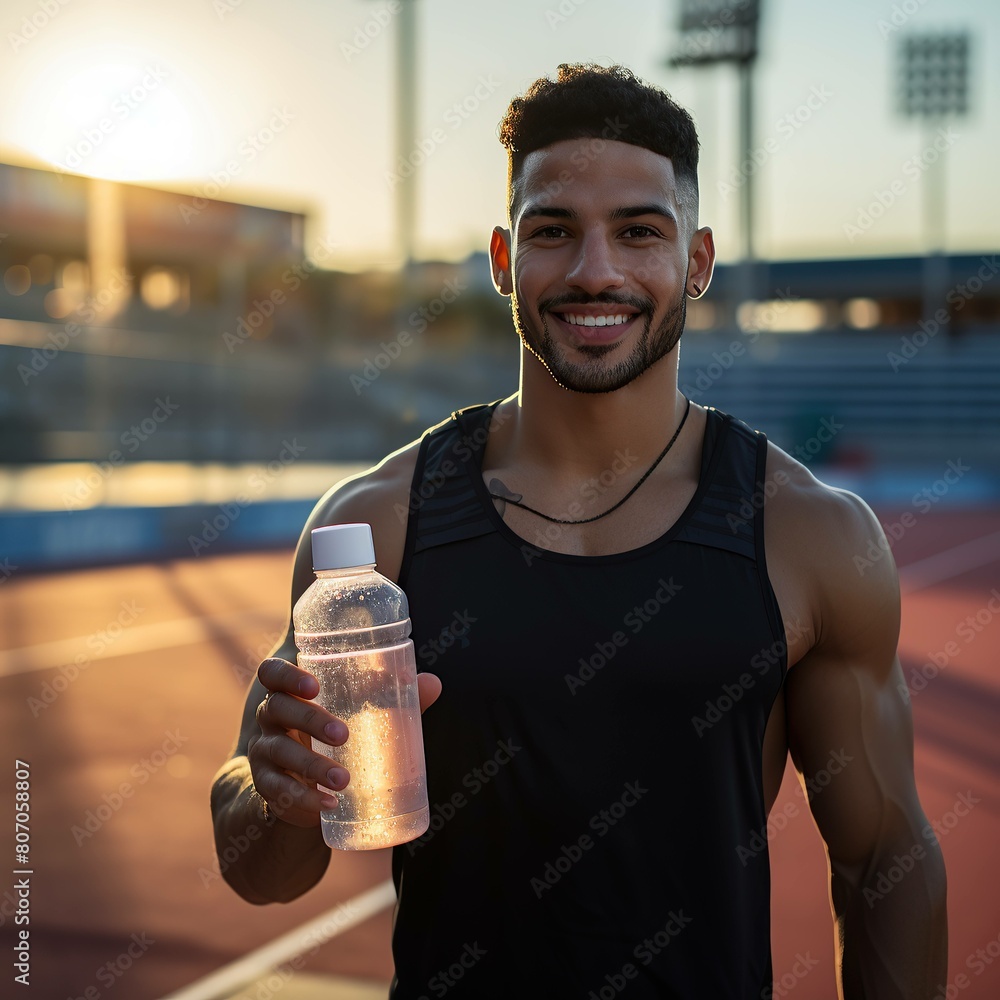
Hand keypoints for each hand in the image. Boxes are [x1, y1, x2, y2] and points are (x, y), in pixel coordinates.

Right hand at [248, 657, 441, 827]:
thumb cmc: (333, 735)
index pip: (272, 673)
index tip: (315, 686)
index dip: (287, 675)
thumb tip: (432, 683)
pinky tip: (328, 804)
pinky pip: (277, 790)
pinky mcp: (268, 785)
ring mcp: (265, 751)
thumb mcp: (356, 714)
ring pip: (279, 751)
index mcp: (290, 691)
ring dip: (311, 765)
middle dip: (310, 720)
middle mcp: (270, 717)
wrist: (302, 786)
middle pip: (277, 708)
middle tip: (343, 735)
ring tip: (342, 779)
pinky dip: (304, 799)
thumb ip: (390, 698)